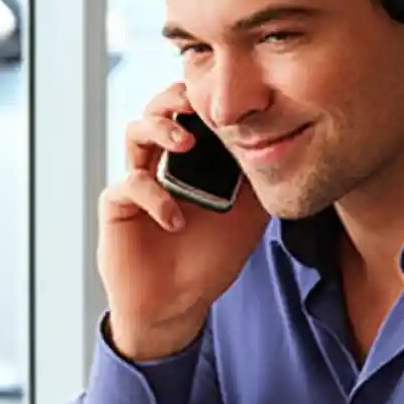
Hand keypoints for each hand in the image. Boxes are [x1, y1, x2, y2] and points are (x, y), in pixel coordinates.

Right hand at [99, 82, 269, 360]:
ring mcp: (138, 181)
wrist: (178, 304)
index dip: (204, 98)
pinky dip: (155, 197)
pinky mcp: (117, 205)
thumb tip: (285, 148)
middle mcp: (161, 163)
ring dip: (160, 128)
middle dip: (175, 98)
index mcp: (192, 161)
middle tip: (196, 104)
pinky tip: (175, 220)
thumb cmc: (209, 260)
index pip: (192, 112)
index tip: (228, 99)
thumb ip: (259, 183)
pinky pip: (130, 185)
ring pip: (136, 132)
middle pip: (159, 108)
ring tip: (186, 144)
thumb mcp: (248, 217)